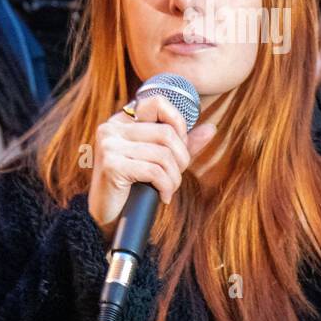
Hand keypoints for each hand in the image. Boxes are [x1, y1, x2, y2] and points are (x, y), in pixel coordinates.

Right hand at [87, 95, 217, 233]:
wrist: (109, 217)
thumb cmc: (135, 187)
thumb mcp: (160, 160)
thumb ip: (183, 143)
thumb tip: (211, 128)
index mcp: (122, 121)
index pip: (157, 102)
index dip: (178, 122)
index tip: (180, 147)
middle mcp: (112, 128)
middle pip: (166, 133)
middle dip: (181, 158)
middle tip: (176, 176)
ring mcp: (109, 145)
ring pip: (163, 154)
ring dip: (174, 177)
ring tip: (169, 189)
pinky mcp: (111, 165)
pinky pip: (154, 171)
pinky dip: (165, 186)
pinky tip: (163, 197)